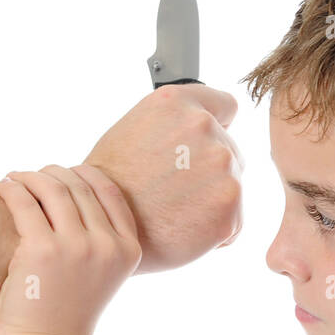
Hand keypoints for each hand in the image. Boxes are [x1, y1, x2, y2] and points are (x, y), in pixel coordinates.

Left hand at [0, 163, 140, 334]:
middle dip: (53, 174)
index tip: (63, 173)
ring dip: (30, 177)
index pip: (110, 191)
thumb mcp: (99, 276)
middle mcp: (107, 245)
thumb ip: (98, 241)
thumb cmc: (66, 316)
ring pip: (52, 188)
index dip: (84, 174)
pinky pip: (24, 202)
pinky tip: (4, 188)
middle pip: (79, 186)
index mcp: (128, 251)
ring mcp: (77, 246)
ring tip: (14, 180)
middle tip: (32, 177)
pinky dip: (12, 189)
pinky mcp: (42, 248)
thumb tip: (72, 193)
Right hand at [84, 84, 242, 272]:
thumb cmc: (112, 185)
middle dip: (209, 172)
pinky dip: (214, 231)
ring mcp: (221, 168)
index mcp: (178, 104)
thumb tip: (210, 126)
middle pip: (230, 152)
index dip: (217, 126)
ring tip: (174, 212)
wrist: (101, 229)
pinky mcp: (229, 208)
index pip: (226, 106)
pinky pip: (233, 222)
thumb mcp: (135, 129)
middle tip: (173, 192)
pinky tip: (182, 231)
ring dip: (211, 202)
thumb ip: (176, 123)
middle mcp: (203, 127)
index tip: (204, 147)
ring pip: (231, 187)